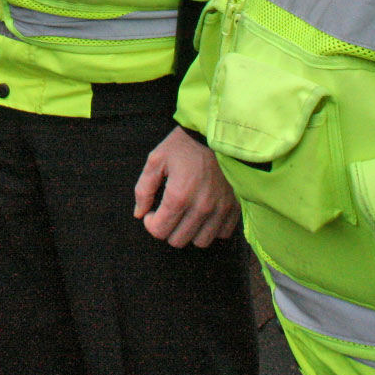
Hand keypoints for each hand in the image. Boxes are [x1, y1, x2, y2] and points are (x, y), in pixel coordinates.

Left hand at [133, 126, 239, 247]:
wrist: (217, 132)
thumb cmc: (183, 145)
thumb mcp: (156, 160)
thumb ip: (144, 189)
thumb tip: (139, 214)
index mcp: (179, 195)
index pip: (159, 231)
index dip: (151, 223)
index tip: (152, 212)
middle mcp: (201, 206)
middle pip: (178, 240)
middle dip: (168, 228)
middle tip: (168, 212)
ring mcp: (220, 208)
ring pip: (200, 241)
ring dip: (190, 231)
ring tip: (186, 214)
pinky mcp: (235, 207)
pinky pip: (222, 233)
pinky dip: (211, 228)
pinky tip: (204, 214)